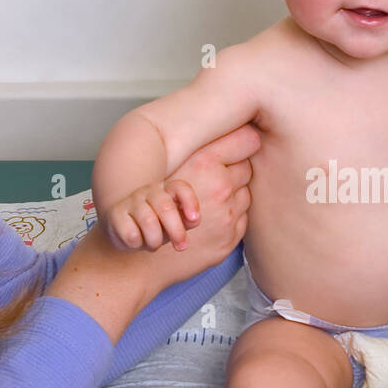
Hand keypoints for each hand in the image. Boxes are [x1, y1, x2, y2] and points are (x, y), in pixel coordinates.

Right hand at [102, 178, 199, 251]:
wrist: (121, 221)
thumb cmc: (156, 224)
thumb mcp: (175, 222)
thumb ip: (187, 220)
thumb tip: (193, 220)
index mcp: (167, 190)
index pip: (181, 188)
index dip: (190, 203)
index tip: (194, 220)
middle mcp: (149, 191)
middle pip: (166, 207)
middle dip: (177, 231)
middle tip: (181, 246)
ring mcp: (131, 201)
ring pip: (149, 222)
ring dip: (155, 241)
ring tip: (154, 244)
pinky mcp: (115, 215)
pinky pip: (131, 235)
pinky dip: (138, 245)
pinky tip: (137, 242)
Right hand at [146, 124, 256, 279]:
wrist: (140, 255)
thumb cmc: (149, 208)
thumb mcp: (168, 169)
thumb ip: (196, 152)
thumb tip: (230, 132)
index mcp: (204, 163)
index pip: (245, 142)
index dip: (243, 143)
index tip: (246, 141)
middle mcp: (219, 187)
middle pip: (247, 168)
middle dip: (236, 170)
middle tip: (217, 176)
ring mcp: (227, 215)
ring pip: (246, 194)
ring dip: (235, 195)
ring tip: (210, 200)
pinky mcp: (229, 238)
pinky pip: (243, 219)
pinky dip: (232, 217)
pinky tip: (211, 219)